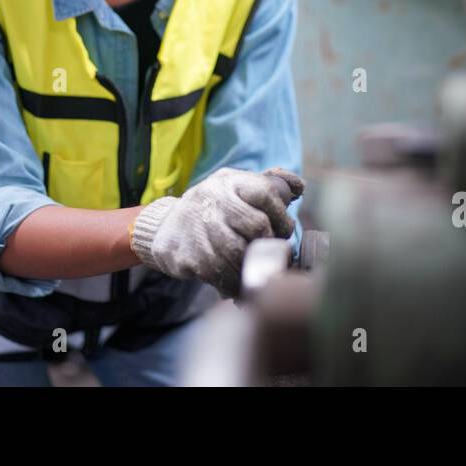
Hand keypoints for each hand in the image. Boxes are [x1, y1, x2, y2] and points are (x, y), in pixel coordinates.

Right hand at [129, 167, 303, 296]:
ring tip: (256, 269)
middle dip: (269, 243)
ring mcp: (198, 227)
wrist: (166, 227)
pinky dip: (233, 283)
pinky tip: (236, 283)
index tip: (284, 229)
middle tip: (271, 253)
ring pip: (239, 252)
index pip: (264, 192)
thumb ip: (269, 184)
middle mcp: (212, 201)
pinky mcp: (188, 254)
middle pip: (256, 225)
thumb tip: (299, 187)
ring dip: (253, 265)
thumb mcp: (236, 187)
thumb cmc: (213, 207)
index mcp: (229, 183)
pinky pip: (220, 274)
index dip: (281, 215)